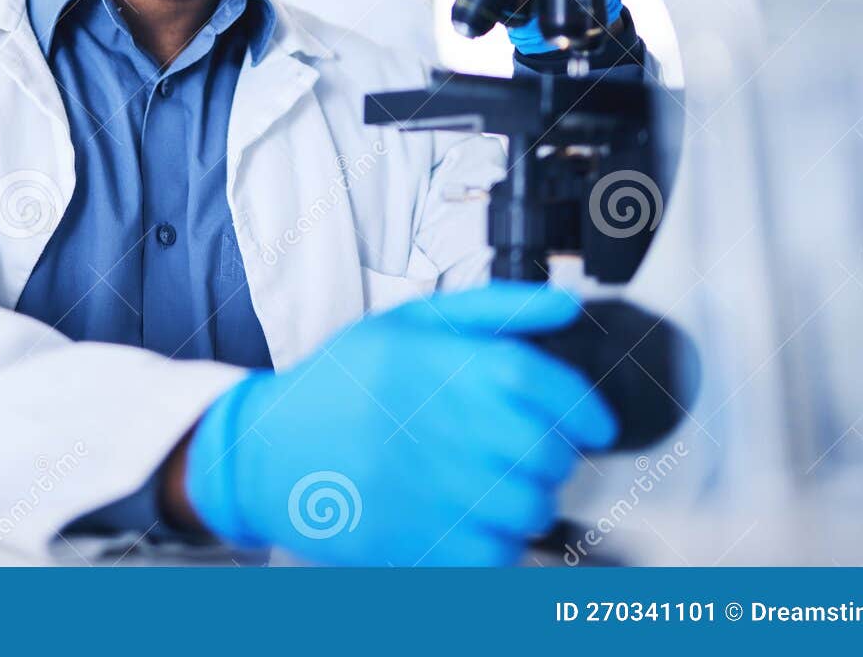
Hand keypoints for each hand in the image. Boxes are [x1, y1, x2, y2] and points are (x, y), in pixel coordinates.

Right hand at [181, 284, 616, 565]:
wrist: (267, 452)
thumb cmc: (340, 385)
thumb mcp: (407, 324)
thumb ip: (494, 309)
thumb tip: (567, 307)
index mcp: (441, 367)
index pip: (545, 386)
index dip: (585, 408)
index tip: (595, 424)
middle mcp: (442, 428)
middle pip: (548, 452)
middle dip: (554, 454)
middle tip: (529, 449)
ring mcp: (433, 492)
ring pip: (531, 509)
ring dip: (528, 498)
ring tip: (495, 482)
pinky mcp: (422, 544)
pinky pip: (499, 555)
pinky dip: (500, 541)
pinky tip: (471, 515)